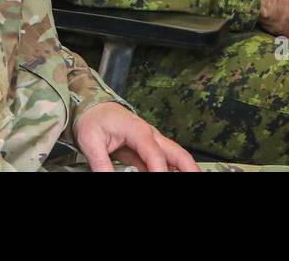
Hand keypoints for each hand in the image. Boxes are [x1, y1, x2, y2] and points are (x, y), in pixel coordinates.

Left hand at [73, 102, 198, 171]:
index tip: (159, 180)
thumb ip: (102, 164)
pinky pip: (162, 163)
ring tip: (192, 177)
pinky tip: (170, 175)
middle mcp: (150, 135)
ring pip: (174, 157)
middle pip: (176, 152)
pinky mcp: (147, 150)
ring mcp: (151, 142)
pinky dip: (169, 171)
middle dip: (189, 167)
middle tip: (198, 177)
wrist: (93, 107)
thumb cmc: (93, 120)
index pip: (155, 154)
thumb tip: (108, 179)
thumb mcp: (91, 142)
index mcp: (138, 130)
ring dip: (183, 169)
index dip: (159, 172)